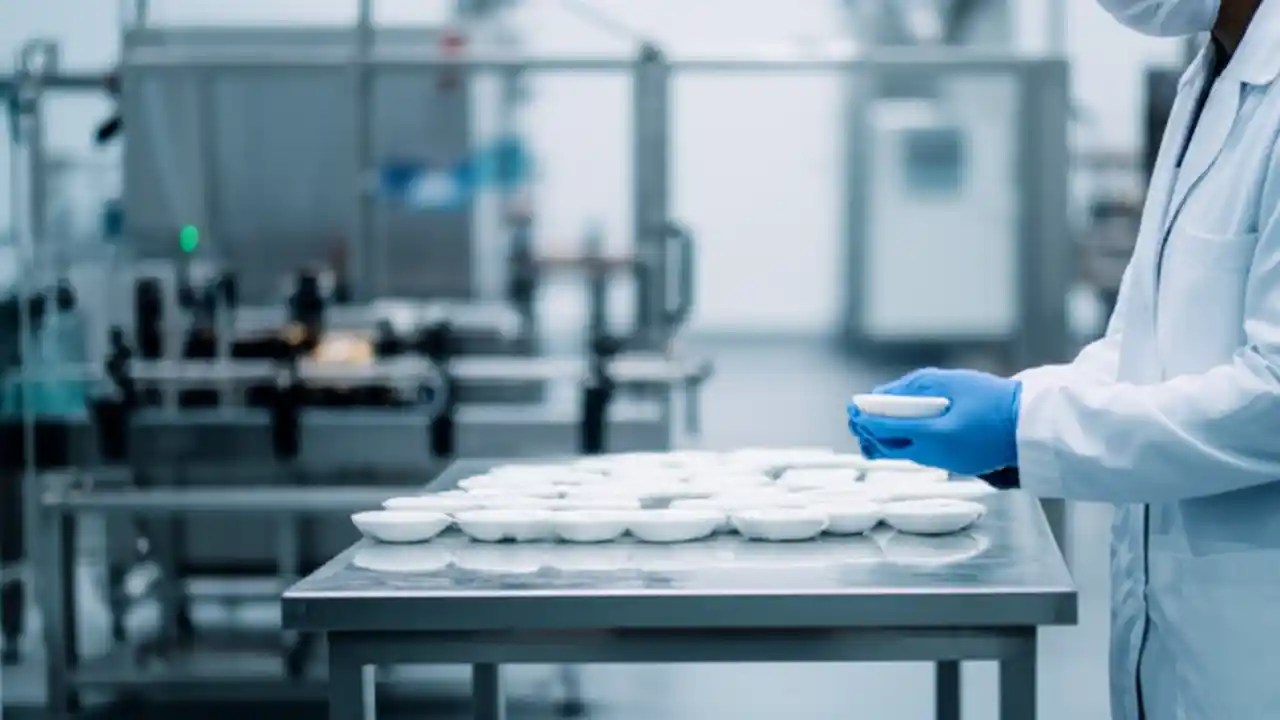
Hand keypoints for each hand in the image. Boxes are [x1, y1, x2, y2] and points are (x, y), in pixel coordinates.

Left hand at [846, 368, 1020, 475]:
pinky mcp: (956, 466)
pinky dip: (905, 445)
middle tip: (856, 419)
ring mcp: (947, 464)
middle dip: (867, 434)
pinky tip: (900, 434)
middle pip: (889, 449)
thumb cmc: (993, 398)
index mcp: (936, 434)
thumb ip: (912, 387)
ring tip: (870, 426)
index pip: (886, 430)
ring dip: (884, 441)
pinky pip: (922, 456)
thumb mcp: (951, 381)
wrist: (1029, 423)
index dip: (864, 419)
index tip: (852, 409)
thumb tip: (881, 394)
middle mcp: (938, 454)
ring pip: (904, 455)